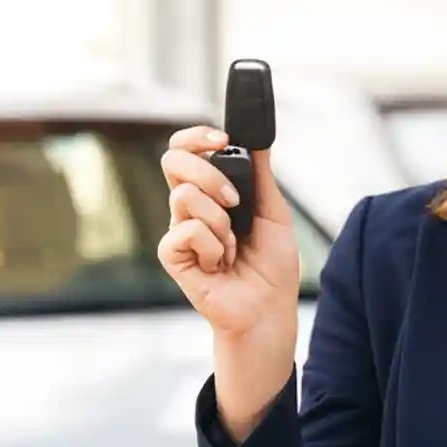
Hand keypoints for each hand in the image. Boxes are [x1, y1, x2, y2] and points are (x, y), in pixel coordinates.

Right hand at [157, 126, 298, 439]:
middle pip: (172, 161)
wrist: (269, 309)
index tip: (223, 139)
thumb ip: (261, 175)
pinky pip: (186, 231)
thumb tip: (256, 138)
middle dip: (209, 173)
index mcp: (210, 191)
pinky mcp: (172, 255)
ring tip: (233, 246)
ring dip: (220, 221)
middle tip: (235, 199)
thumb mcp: (274, 212)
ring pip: (184, 195)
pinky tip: (221, 264)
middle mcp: (190, 207)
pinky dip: (213, 246)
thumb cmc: (272, 265)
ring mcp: (179, 230)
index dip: (197, 137)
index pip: (186, 149)